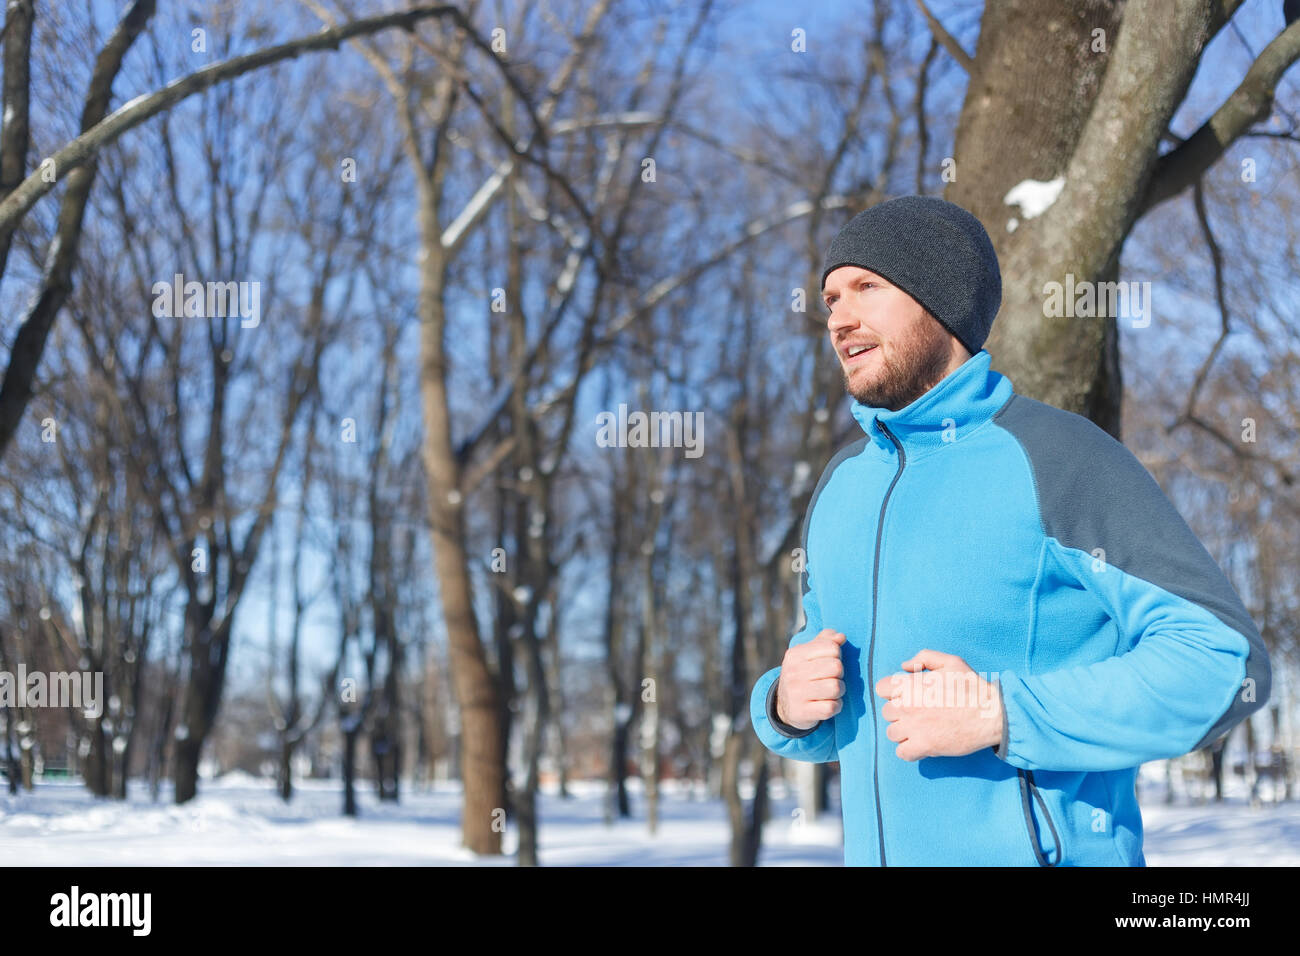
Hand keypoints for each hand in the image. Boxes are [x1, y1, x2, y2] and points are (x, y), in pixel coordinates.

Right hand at [776, 629, 846, 729]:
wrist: (783, 705)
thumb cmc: (803, 674)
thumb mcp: (808, 654)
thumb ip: (825, 641)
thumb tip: (841, 637)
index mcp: (795, 654)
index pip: (831, 647)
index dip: (837, 655)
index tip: (828, 662)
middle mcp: (793, 672)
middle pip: (836, 667)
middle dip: (839, 674)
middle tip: (831, 678)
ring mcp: (796, 693)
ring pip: (836, 687)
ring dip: (839, 691)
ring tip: (830, 692)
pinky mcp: (802, 712)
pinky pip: (832, 707)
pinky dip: (836, 706)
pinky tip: (828, 704)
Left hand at [873, 649, 1002, 760]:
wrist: (991, 714)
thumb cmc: (971, 687)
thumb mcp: (950, 662)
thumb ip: (924, 657)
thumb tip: (904, 666)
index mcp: (910, 685)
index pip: (882, 688)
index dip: (892, 691)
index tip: (906, 695)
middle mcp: (907, 706)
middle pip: (887, 712)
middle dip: (900, 712)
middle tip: (918, 713)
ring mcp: (914, 728)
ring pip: (892, 733)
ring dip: (903, 732)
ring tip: (920, 729)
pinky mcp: (924, 747)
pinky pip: (902, 753)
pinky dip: (909, 751)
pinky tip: (921, 744)